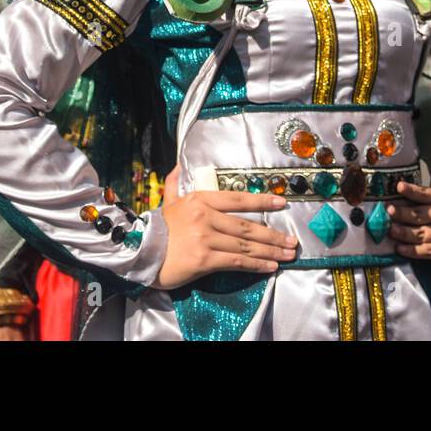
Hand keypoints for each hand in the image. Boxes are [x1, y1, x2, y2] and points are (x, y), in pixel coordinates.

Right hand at [155, 177, 295, 288]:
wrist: (139, 252)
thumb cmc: (157, 229)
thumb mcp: (167, 202)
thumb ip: (175, 184)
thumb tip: (180, 164)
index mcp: (200, 200)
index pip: (238, 199)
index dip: (262, 201)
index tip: (281, 203)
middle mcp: (205, 216)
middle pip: (247, 226)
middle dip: (273, 235)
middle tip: (292, 242)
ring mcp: (205, 238)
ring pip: (245, 244)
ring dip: (270, 251)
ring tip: (287, 255)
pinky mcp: (204, 259)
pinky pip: (236, 261)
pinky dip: (256, 265)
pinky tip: (270, 266)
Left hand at [388, 181, 430, 271]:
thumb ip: (418, 206)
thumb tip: (392, 205)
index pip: (426, 194)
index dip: (412, 190)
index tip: (399, 187)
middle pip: (420, 214)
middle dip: (402, 213)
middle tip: (388, 212)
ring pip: (422, 233)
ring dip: (404, 233)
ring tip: (390, 231)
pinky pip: (428, 250)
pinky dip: (411, 250)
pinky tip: (399, 248)